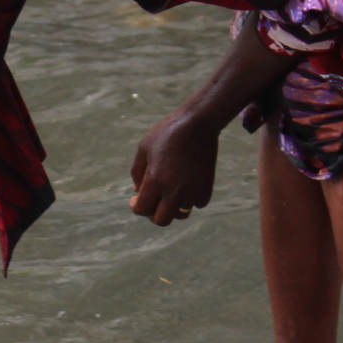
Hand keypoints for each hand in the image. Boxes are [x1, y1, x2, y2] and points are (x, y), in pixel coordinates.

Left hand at [129, 107, 218, 225]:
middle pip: (161, 220)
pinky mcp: (206, 187)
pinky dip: (191, 198)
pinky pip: (197, 203)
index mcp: (155, 181)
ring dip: (173, 206)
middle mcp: (174, 190)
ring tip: (170, 193)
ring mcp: (192, 191)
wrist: (197, 122)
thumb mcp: (144, 148)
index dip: (136, 207)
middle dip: (154, 214)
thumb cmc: (167, 132)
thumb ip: (137, 172)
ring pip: (181, 213)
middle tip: (153, 203)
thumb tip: (138, 191)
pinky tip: (187, 185)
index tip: (135, 200)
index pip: (142, 210)